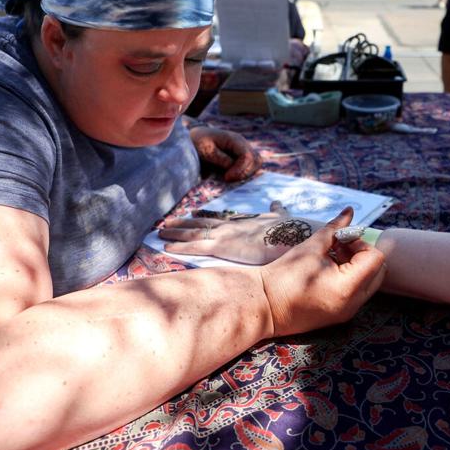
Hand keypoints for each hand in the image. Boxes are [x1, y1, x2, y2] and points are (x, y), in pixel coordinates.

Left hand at [160, 201, 304, 264]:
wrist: (290, 234)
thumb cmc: (287, 228)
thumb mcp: (280, 216)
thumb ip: (275, 210)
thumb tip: (277, 202)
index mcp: (240, 221)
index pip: (216, 218)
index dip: (202, 216)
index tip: (191, 213)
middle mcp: (228, 225)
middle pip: (200, 223)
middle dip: (182, 223)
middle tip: (165, 222)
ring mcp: (224, 234)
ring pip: (193, 232)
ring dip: (175, 232)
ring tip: (159, 231)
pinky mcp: (223, 246)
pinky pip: (196, 246)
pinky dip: (180, 246)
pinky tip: (167, 246)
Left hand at [190, 126, 260, 181]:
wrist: (195, 140)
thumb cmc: (198, 143)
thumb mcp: (206, 150)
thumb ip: (220, 158)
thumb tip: (232, 167)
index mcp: (235, 140)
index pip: (247, 156)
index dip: (240, 170)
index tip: (226, 178)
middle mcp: (243, 145)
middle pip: (256, 161)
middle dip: (245, 173)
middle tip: (229, 180)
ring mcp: (244, 152)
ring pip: (256, 165)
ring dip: (246, 175)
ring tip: (230, 179)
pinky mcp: (242, 159)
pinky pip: (250, 168)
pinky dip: (244, 175)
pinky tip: (231, 178)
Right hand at [258, 208, 386, 337]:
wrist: (263, 305)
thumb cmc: (284, 275)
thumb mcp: (311, 247)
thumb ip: (335, 228)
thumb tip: (350, 211)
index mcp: (347, 287)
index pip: (375, 258)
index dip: (360, 244)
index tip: (340, 241)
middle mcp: (353, 304)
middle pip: (377, 272)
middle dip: (362, 254)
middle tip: (338, 247)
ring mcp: (347, 312)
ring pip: (368, 283)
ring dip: (356, 266)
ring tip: (330, 258)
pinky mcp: (340, 315)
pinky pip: (357, 293)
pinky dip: (349, 278)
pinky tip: (327, 270)